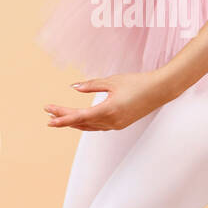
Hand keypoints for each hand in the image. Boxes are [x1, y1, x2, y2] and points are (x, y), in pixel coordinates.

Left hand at [44, 72, 169, 130]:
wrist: (160, 90)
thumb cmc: (137, 82)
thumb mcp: (112, 81)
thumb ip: (91, 85)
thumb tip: (74, 87)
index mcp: (108, 110)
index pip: (79, 116)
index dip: (62, 117)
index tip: (49, 117)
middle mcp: (111, 121)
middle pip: (81, 122)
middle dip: (63, 119)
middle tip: (48, 114)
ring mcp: (116, 125)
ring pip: (89, 127)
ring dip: (73, 123)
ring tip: (58, 118)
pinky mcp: (120, 124)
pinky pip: (98, 126)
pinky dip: (86, 124)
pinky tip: (79, 120)